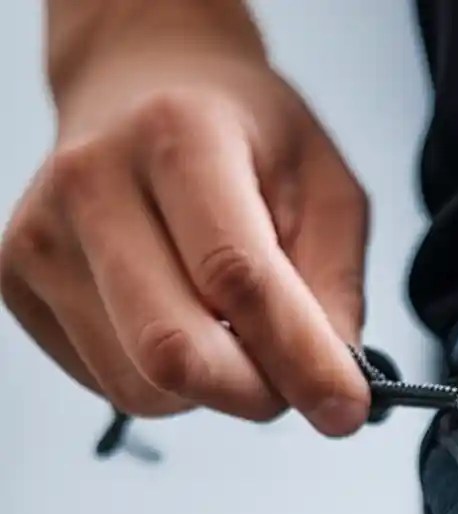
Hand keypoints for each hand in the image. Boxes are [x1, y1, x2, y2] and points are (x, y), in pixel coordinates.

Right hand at [1, 3, 369, 435]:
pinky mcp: (16, 281)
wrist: (144, 83)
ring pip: (138, 384)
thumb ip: (334, 284)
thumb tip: (334, 387)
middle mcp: (92, 181)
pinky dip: (166, 382)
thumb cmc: (248, 136)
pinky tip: (184, 319)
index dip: (300, 357)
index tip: (347, 409)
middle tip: (296, 383)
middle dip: (253, 393)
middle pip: (171, 349)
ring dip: (211, 389)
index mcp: (180, 136)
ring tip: (237, 333)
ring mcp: (40, 235)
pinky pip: (106, 382)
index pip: (236, 277)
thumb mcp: (327, 188)